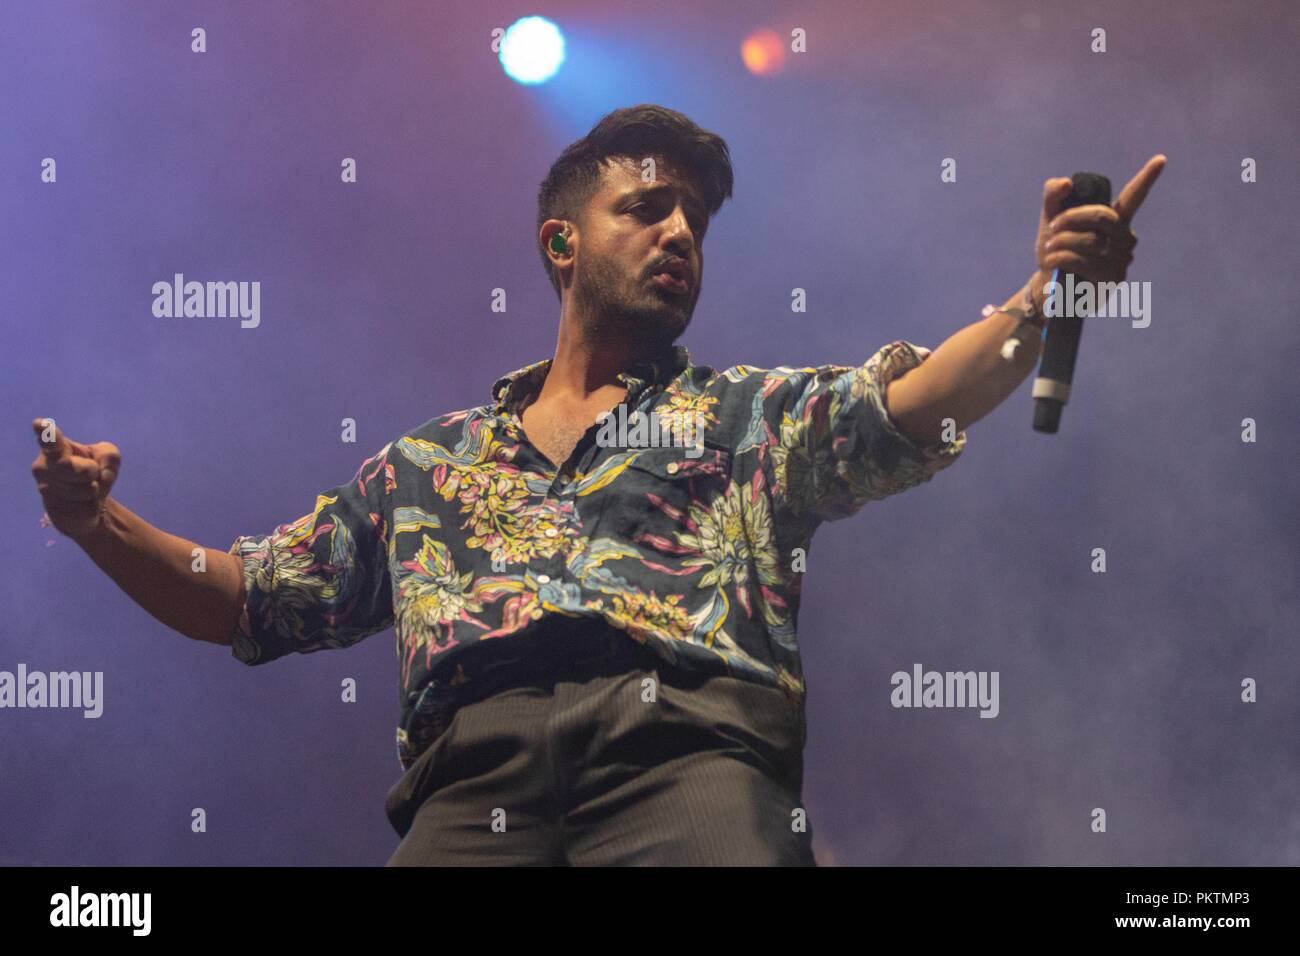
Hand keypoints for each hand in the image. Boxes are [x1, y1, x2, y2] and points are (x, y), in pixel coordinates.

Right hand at [30, 418, 121, 537]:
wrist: (84, 504)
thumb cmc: (92, 472)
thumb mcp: (107, 457)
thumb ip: (109, 456)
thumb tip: (102, 473)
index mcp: (54, 449)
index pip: (49, 440)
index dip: (45, 432)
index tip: (40, 423)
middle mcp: (43, 467)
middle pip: (74, 468)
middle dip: (91, 470)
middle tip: (90, 472)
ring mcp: (45, 489)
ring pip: (87, 488)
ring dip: (95, 489)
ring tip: (84, 489)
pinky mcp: (54, 509)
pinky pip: (88, 506)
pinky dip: (94, 504)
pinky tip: (82, 502)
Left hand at [1030, 154, 1166, 308]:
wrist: (1049, 288)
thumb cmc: (1055, 251)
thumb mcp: (1050, 221)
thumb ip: (1053, 197)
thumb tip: (1066, 183)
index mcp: (1115, 221)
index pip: (1133, 197)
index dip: (1147, 178)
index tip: (1161, 159)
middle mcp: (1124, 238)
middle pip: (1101, 216)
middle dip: (1072, 218)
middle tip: (1053, 226)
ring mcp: (1122, 260)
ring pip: (1090, 241)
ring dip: (1062, 242)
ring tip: (1049, 249)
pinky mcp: (1112, 279)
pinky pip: (1084, 261)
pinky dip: (1061, 258)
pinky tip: (1052, 262)